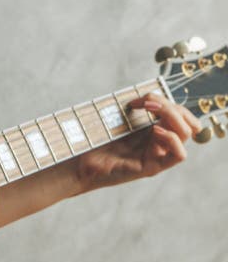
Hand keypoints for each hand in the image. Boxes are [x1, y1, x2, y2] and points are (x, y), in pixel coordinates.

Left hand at [74, 94, 201, 192]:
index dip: (164, 99)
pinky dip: (172, 139)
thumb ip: (132, 109)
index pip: (178, 112)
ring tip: (150, 109)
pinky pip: (179, 155)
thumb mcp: (114, 119)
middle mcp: (158, 143)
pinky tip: (154, 131)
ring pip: (186, 133)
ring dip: (172, 115)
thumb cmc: (91, 143)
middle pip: (185, 120)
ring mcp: (156, 156)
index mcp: (152, 130)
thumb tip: (147, 92)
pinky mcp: (151, 168)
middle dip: (171, 104)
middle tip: (146, 101)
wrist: (77, 165)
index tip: (137, 98)